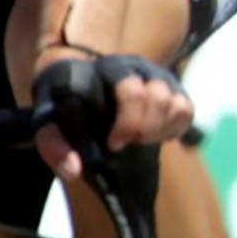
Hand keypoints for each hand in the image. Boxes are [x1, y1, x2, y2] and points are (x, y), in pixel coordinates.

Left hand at [30, 49, 192, 181]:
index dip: (128, 122)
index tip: (113, 144)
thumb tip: (75, 171)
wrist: (81, 91)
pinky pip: (186, 110)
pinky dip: (173, 128)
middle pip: (158, 97)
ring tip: (138, 139)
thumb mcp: (50, 126)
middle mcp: (138, 67)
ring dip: (158, 129)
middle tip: (126, 143)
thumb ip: (54, 147)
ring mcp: (159, 77)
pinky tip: (154, 134)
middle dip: (143, 128)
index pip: (132, 90)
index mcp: (107, 69)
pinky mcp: (175, 90)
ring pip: (175, 104)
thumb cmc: (66, 109)